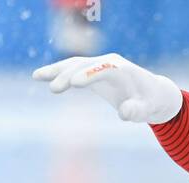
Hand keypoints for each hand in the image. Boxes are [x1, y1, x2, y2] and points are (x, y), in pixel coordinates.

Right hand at [32, 53, 182, 124]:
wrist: (151, 93)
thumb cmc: (149, 103)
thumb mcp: (147, 109)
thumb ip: (137, 111)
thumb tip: (125, 114)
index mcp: (122, 69)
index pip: (103, 69)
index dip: (89, 75)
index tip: (74, 84)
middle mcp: (108, 62)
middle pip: (85, 65)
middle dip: (69, 75)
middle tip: (54, 89)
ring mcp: (98, 65)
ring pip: (74, 64)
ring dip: (56, 70)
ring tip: (37, 76)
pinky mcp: (91, 71)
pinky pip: (71, 69)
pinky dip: (56, 72)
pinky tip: (39, 76)